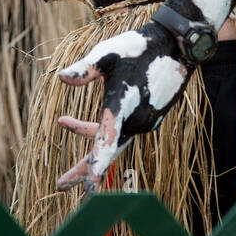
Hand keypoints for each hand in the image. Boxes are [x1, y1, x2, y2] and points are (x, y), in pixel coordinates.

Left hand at [56, 20, 190, 191]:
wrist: (176, 45)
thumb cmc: (138, 49)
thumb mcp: (106, 54)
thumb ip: (85, 69)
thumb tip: (61, 77)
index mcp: (122, 107)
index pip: (107, 142)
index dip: (97, 165)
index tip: (90, 189)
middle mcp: (136, 121)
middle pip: (107, 152)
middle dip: (83, 170)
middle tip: (60, 186)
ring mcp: (146, 122)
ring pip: (115, 140)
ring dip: (93, 148)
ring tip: (67, 144)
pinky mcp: (152, 118)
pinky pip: (125, 131)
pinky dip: (107, 135)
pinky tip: (93, 126)